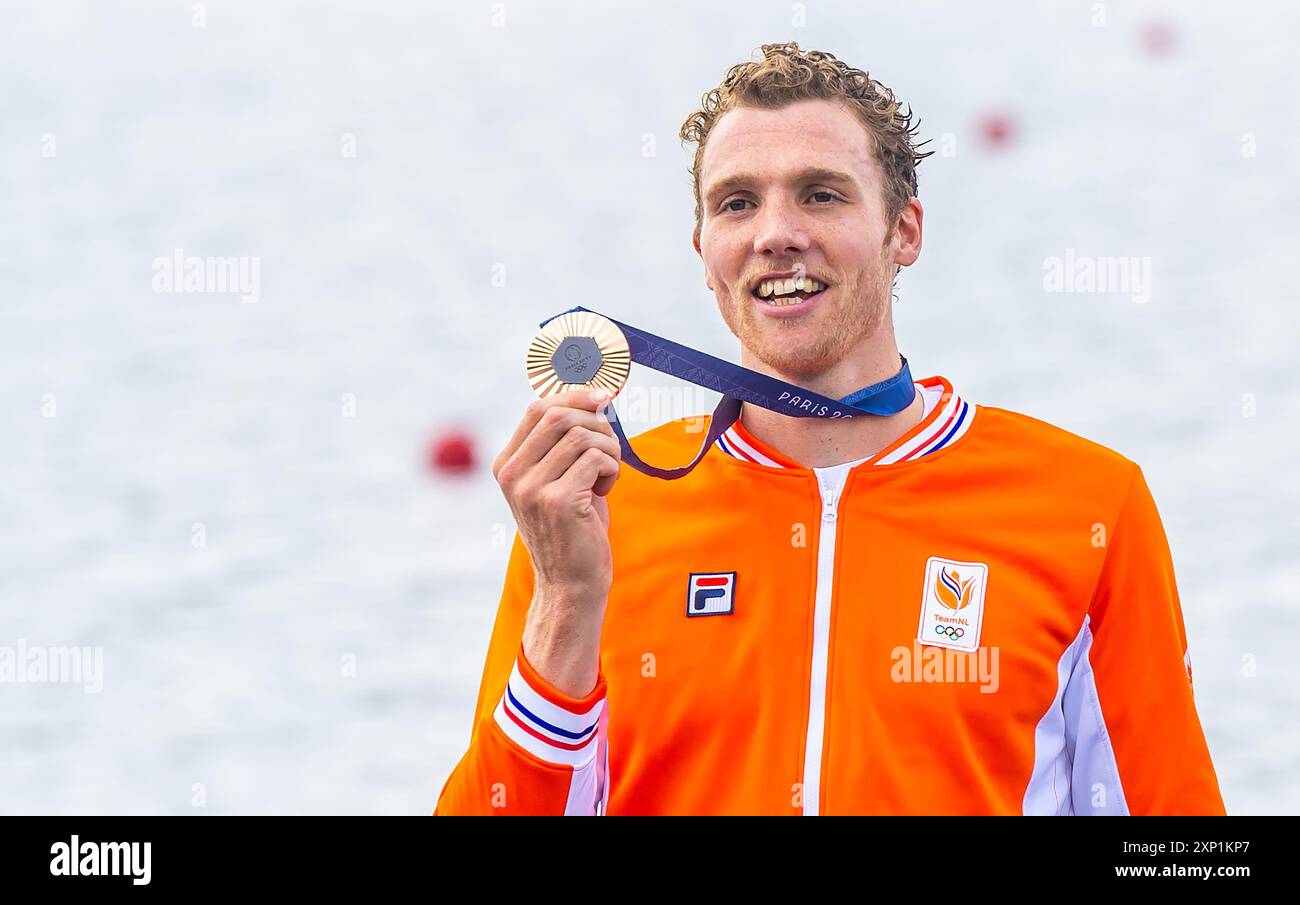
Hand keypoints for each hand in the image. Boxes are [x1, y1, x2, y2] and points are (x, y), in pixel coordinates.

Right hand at [492, 388, 621, 599]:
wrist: (570, 583)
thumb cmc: (573, 528)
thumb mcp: (558, 480)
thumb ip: (564, 443)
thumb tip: (595, 395)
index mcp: (506, 465)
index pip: (538, 408)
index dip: (574, 396)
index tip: (603, 397)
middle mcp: (512, 474)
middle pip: (559, 415)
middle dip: (596, 423)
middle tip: (610, 448)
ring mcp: (532, 488)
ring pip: (582, 435)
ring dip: (608, 448)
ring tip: (608, 473)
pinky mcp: (559, 501)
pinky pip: (595, 458)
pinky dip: (612, 468)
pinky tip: (606, 488)